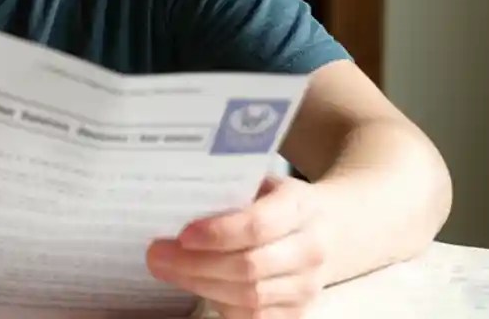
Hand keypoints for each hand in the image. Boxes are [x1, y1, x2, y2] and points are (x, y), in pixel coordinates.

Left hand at [146, 175, 328, 318]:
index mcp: (300, 207)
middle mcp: (310, 249)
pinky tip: (198, 287)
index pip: (258, 226)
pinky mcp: (299, 311)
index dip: (218, 234)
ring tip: (168, 270)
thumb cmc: (280, 202)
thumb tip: (174, 205)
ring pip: (249, 297)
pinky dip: (222, 306)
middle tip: (158, 255)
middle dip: (195, 264)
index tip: (182, 234)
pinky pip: (256, 318)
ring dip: (201, 285)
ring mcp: (308, 285)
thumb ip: (229, 193)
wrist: (331, 229)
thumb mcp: (263, 183)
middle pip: (249, 267)